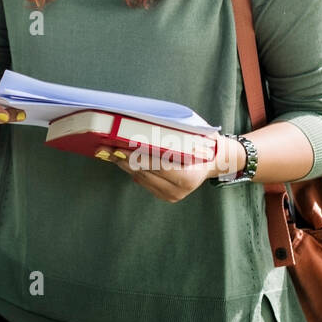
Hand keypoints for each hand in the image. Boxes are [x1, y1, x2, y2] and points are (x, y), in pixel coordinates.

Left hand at [104, 136, 237, 202]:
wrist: (214, 161)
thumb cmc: (203, 144)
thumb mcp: (193, 135)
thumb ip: (172, 134)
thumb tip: (143, 125)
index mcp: (188, 176)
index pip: (156, 165)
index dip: (137, 156)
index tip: (120, 147)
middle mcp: (179, 190)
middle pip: (145, 172)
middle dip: (124, 159)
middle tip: (107, 147)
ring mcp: (171, 196)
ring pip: (141, 178)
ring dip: (124, 164)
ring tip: (109, 151)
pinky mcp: (165, 196)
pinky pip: (144, 181)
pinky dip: (133, 169)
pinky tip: (121, 158)